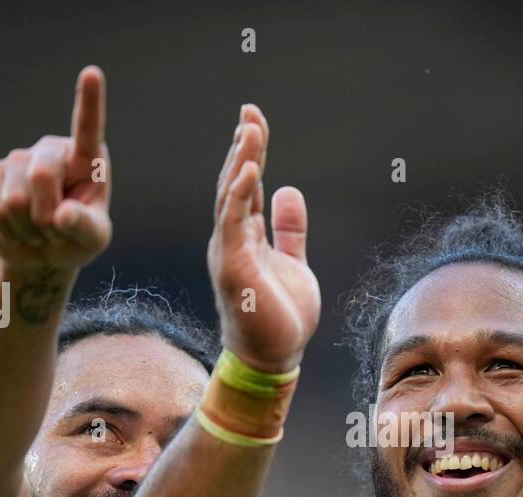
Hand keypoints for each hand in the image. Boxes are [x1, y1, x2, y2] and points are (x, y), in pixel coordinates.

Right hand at [0, 66, 111, 272]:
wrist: (40, 251)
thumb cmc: (75, 238)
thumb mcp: (92, 240)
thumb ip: (84, 227)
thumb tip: (63, 215)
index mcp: (86, 159)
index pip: (88, 128)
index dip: (89, 101)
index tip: (92, 73)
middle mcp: (51, 151)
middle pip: (41, 175)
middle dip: (47, 216)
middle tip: (55, 231)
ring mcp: (18, 160)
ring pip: (14, 200)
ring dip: (28, 229)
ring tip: (37, 231)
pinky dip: (7, 231)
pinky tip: (16, 230)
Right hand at [207, 104, 320, 372]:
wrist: (274, 359)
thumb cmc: (280, 317)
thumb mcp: (294, 263)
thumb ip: (290, 230)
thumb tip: (289, 191)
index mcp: (245, 237)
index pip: (245, 185)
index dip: (251, 151)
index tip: (254, 118)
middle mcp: (231, 240)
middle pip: (234, 183)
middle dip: (243, 147)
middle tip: (251, 112)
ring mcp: (229, 253)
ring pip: (231, 198)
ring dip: (241, 163)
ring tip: (250, 130)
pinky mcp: (232, 269)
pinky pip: (233, 225)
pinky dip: (240, 196)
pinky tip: (250, 171)